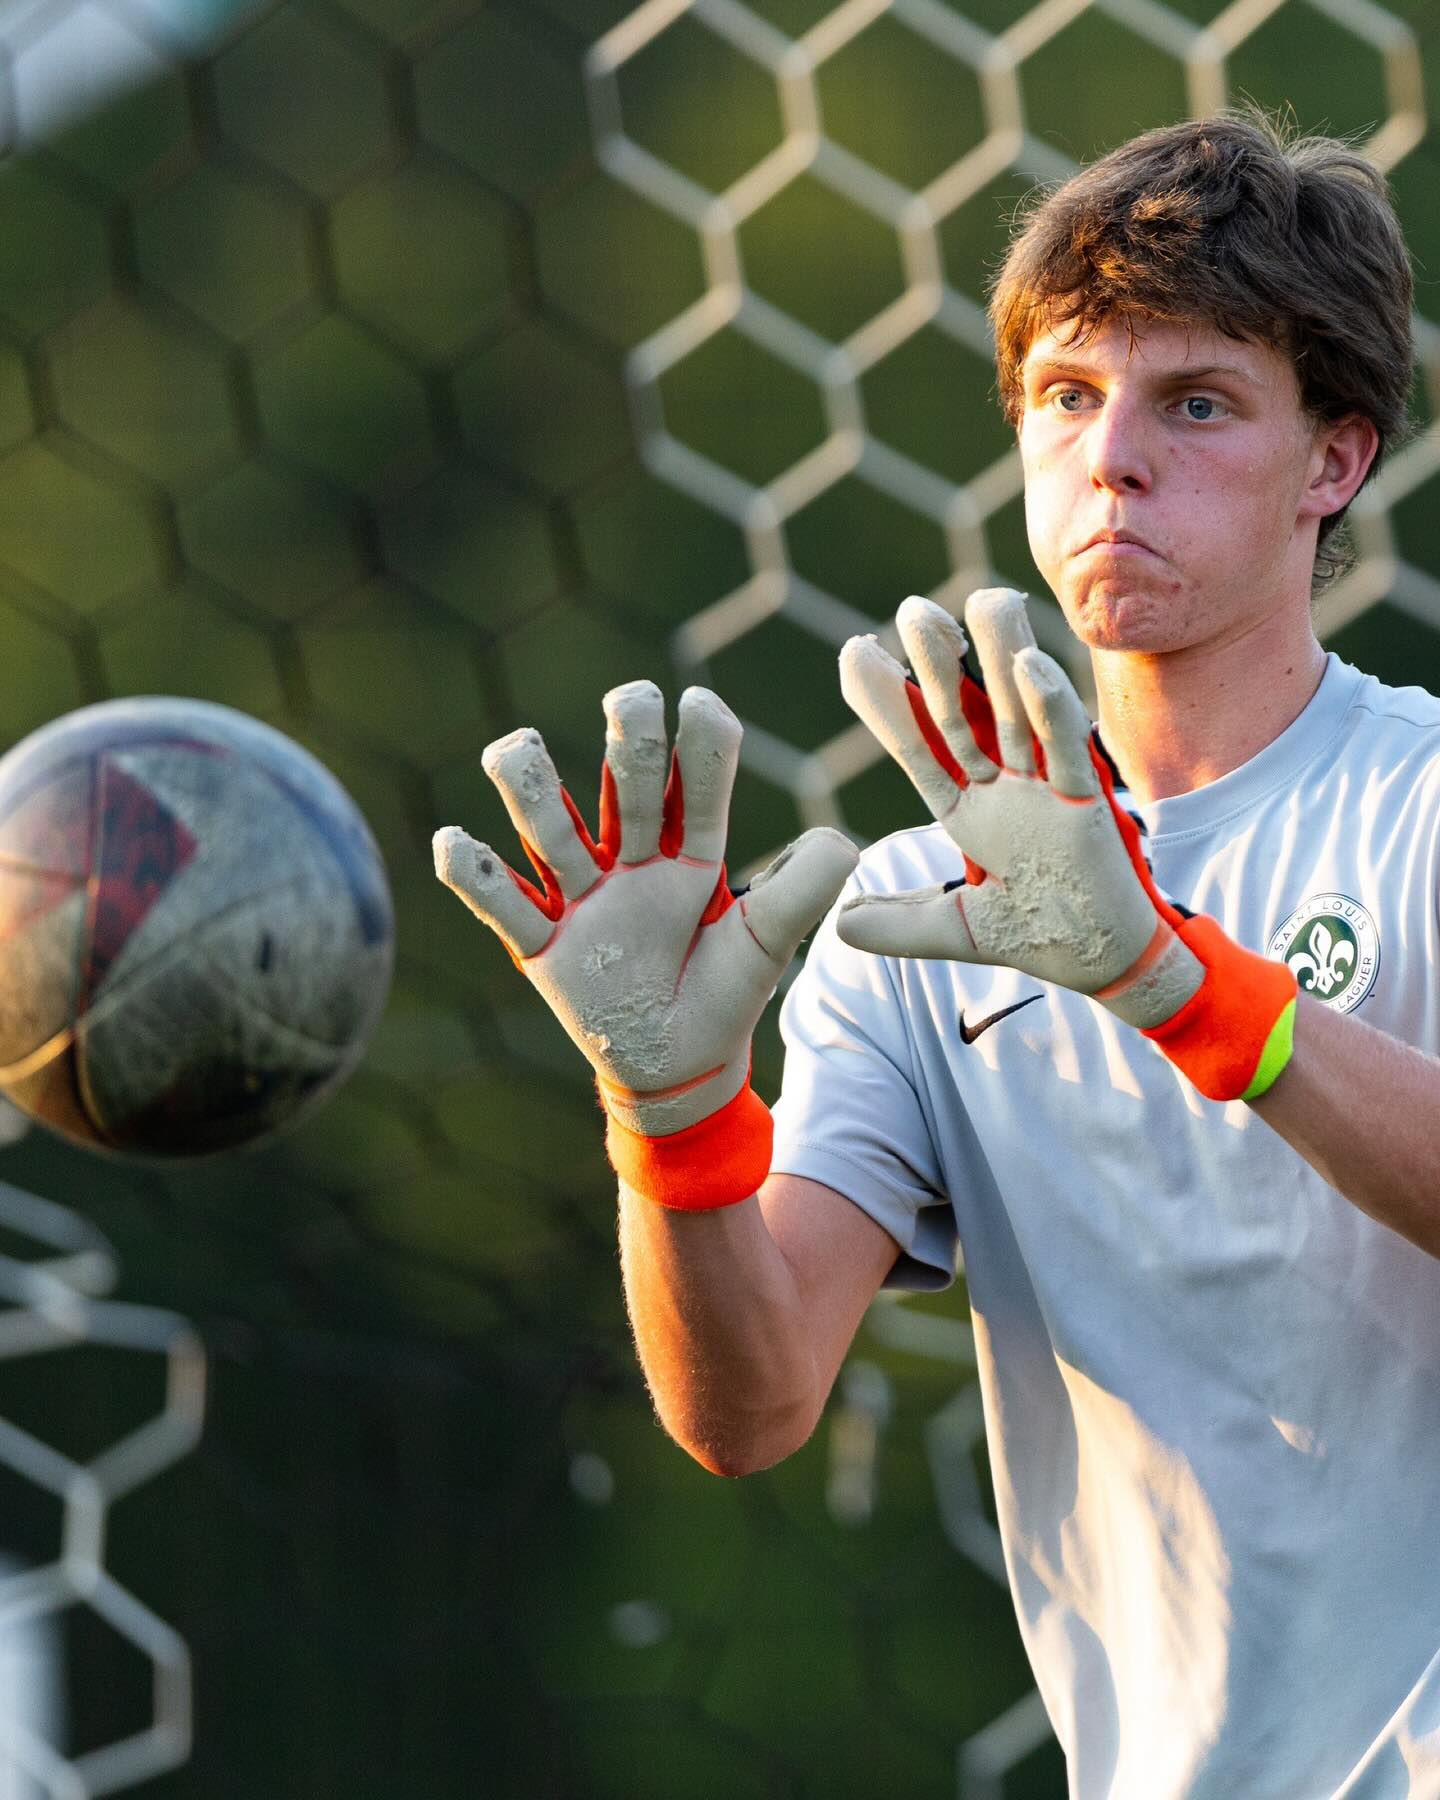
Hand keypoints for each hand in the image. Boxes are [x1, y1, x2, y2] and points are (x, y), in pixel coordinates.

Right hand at [433, 681, 856, 1141]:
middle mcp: (632, 858)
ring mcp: (584, 898)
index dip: (700, 741)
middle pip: (622, 780)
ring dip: (529, 785)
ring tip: (515, 751)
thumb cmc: (723, 993)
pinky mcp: (544, 946)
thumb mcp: (772, 944)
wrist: (679, 1066)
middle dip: (628, 736)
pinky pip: (501, 905)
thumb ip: (805, 890)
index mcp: (691, 850)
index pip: (697, 780)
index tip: (700, 706)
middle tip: (632, 701)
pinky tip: (455, 843)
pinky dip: (473, 874)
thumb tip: (843, 840)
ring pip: (549, 827)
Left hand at [835, 589, 1297, 1101]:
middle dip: (937, 663)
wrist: (1104, 963)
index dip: (886, 704)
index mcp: (969, 810)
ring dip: (999, 657)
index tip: (852, 652)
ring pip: (1017, 712)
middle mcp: (1004, 788)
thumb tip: (838, 924)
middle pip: (963, 715)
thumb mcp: (955, 930)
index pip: (919, 747)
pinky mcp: (1086, 801)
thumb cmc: (1039, 933)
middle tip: (913, 610)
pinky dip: (1050, 707)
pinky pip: (1067, 747)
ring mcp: (1045, 788)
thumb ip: (900, 922)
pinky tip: (1029, 667)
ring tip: (981, 600)